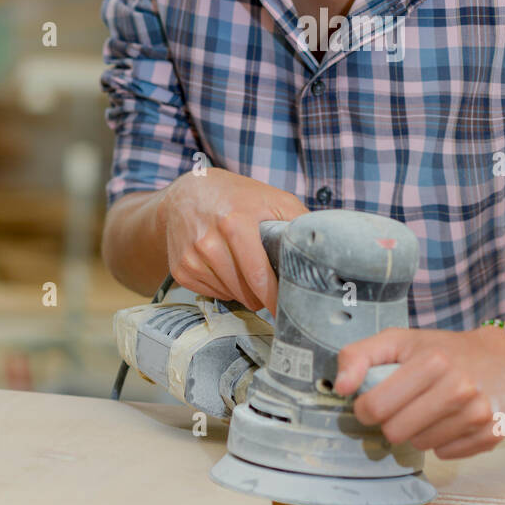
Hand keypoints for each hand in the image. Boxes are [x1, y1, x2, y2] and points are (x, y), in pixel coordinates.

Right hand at [157, 169, 307, 315]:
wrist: (186, 195)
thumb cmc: (237, 197)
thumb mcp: (272, 198)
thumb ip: (298, 221)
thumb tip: (323, 249)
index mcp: (234, 222)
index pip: (259, 276)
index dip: (276, 298)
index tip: (288, 309)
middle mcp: (208, 242)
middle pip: (246, 291)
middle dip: (264, 296)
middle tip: (273, 287)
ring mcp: (192, 258)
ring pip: (231, 295)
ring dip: (245, 293)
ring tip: (249, 271)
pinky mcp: (181, 270)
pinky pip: (213, 294)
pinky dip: (226, 289)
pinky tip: (228, 269)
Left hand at [333, 327, 504, 459]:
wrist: (504, 359)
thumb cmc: (444, 349)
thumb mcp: (399, 340)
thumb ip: (359, 356)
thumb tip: (340, 388)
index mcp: (432, 361)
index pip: (376, 407)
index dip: (367, 407)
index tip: (375, 399)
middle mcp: (460, 388)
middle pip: (396, 432)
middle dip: (392, 421)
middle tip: (405, 403)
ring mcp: (478, 414)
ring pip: (420, 445)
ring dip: (418, 430)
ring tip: (432, 407)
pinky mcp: (492, 434)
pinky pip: (445, 454)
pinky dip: (443, 440)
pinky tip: (452, 419)